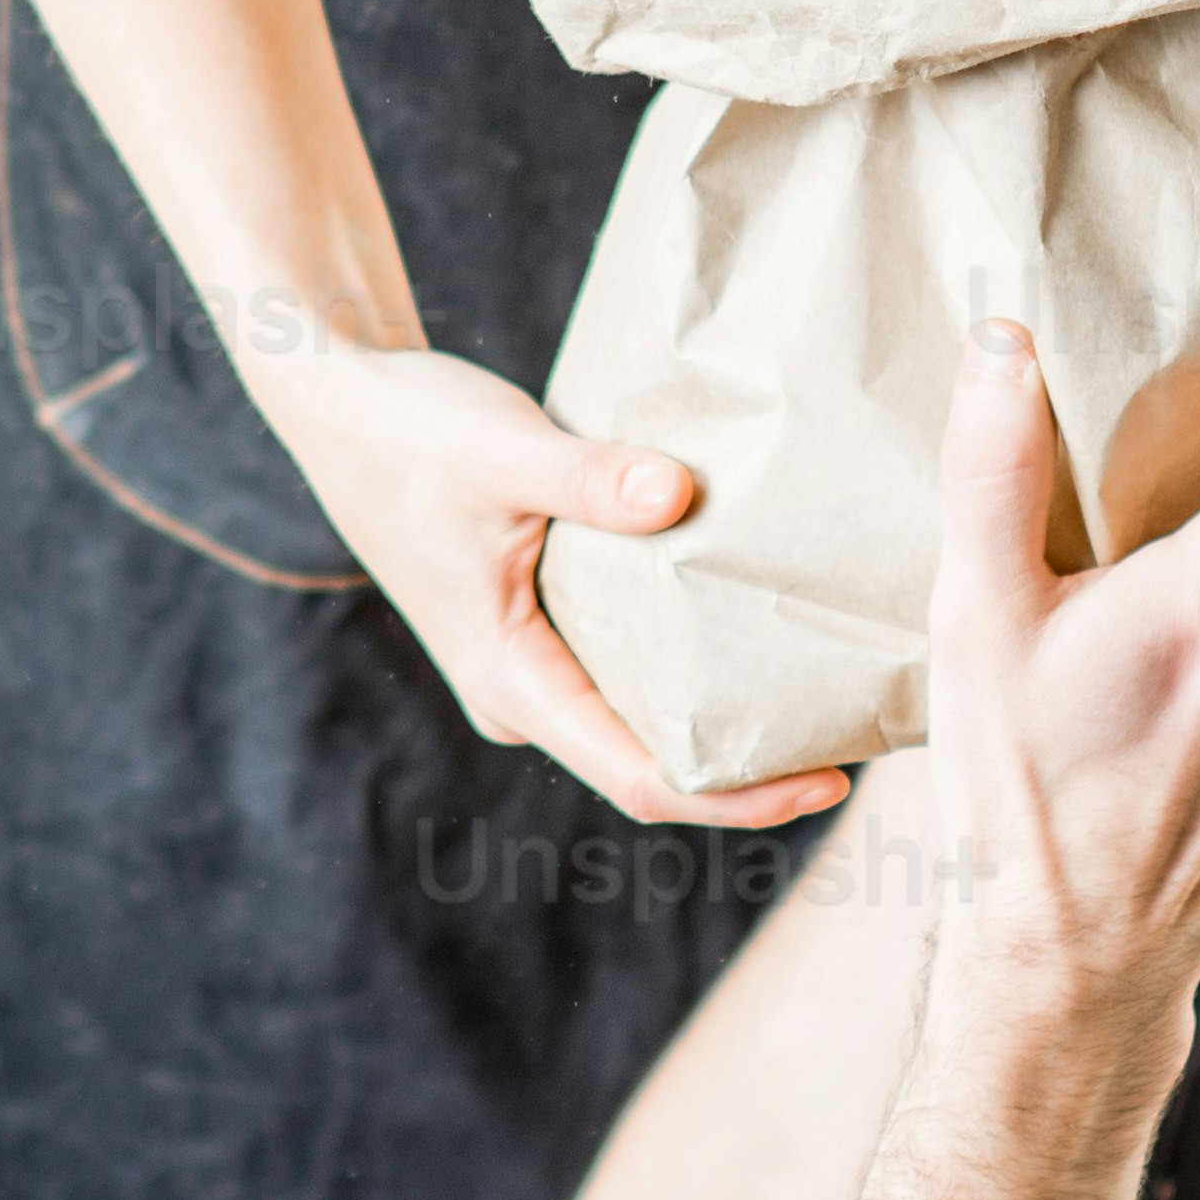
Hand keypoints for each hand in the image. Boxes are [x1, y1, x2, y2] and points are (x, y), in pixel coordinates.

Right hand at [253, 334, 848, 837]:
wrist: (339, 403)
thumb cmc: (409, 432)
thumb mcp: (501, 450)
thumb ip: (588, 478)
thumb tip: (676, 494)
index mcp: (512, 681)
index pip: (641, 778)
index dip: (739, 795)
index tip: (828, 778)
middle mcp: (523, 694)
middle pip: (655, 764)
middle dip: (752, 767)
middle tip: (860, 737)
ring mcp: (532, 665)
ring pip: (645, 720)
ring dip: (726, 721)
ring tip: (826, 692)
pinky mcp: (543, 627)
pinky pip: (632, 673)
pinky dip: (695, 668)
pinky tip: (757, 633)